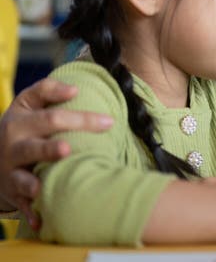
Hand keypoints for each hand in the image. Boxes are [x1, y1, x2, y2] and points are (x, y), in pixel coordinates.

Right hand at [0, 78, 112, 227]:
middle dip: (52, 148)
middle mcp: (14, 144)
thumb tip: (75, 89)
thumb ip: (48, 90)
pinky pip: (20, 202)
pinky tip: (40, 221)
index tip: (109, 121)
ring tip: (40, 186)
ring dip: (32, 180)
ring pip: (21, 175)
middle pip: (37, 146)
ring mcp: (11, 169)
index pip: (51, 116)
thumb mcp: (26, 104)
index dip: (79, 117)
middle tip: (69, 149)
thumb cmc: (21, 126)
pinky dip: (29, 211)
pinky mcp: (11, 190)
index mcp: (21, 120)